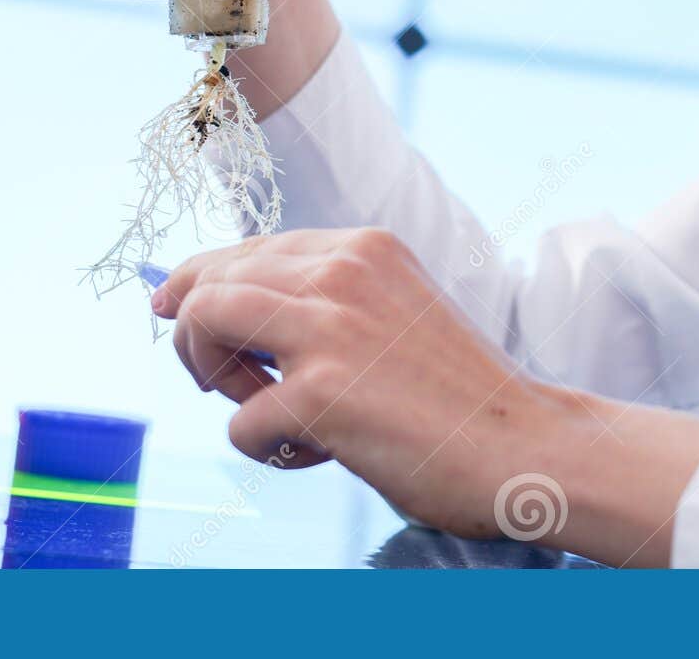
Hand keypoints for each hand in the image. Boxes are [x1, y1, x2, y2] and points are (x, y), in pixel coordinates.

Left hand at [151, 227, 579, 539]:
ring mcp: (329, 327)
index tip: (171, 307)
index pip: (249, 248)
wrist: (527, 446)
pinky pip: (241, 422)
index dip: (198, 280)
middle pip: (212, 277)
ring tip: (264, 410)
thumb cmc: (458, 395)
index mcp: (362, 246)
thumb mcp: (392, 312)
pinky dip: (265, 447)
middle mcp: (342, 270)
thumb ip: (325, 298)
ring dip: (214, 376)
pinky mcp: (320, 393)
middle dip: (193, 332)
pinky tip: (316, 452)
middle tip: (215, 382)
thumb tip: (219, 306)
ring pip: (205, 320)